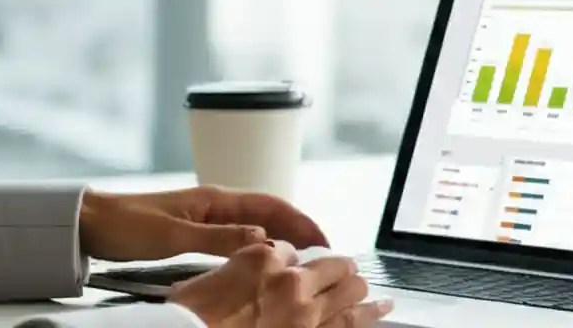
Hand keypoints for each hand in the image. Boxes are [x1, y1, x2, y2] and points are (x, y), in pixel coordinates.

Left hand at [79, 185, 328, 261]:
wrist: (90, 222)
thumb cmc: (126, 225)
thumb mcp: (175, 237)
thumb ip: (220, 239)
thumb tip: (264, 241)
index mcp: (215, 199)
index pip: (272, 206)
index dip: (301, 221)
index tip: (324, 240)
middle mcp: (215, 203)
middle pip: (269, 213)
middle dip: (299, 230)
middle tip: (323, 253)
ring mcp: (206, 215)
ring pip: (256, 224)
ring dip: (282, 238)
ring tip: (301, 258)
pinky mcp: (195, 229)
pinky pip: (238, 234)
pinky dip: (258, 244)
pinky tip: (263, 259)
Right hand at [170, 241, 394, 327]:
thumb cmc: (189, 321)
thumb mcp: (205, 283)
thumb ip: (239, 270)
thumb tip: (251, 272)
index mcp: (261, 260)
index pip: (292, 251)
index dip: (293, 262)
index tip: (295, 269)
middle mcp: (290, 282)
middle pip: (333, 265)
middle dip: (340, 269)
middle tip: (346, 272)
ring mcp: (306, 313)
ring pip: (351, 290)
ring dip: (361, 288)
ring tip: (371, 290)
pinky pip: (350, 324)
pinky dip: (370, 314)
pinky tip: (382, 309)